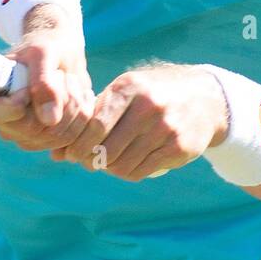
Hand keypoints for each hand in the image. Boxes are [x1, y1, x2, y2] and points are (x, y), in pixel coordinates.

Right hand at [0, 4, 93, 154]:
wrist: (60, 55)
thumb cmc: (44, 47)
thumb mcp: (43, 54)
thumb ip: (43, 82)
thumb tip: (50, 120)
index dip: (12, 106)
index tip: (28, 89)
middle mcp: (1, 120)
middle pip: (30, 130)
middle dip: (56, 100)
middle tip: (61, 75)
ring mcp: (22, 134)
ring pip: (54, 136)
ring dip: (73, 105)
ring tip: (70, 81)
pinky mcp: (44, 140)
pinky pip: (69, 139)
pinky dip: (81, 115)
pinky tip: (78, 95)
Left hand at [50, 64, 228, 181]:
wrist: (204, 98)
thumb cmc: (152, 94)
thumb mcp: (125, 92)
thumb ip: (93, 117)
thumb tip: (56, 154)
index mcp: (129, 88)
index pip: (95, 124)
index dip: (79, 145)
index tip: (71, 154)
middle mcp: (149, 106)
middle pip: (107, 147)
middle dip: (91, 160)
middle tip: (88, 162)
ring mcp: (166, 128)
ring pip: (123, 164)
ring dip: (110, 168)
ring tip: (108, 162)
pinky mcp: (179, 147)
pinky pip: (142, 171)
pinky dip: (129, 172)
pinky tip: (128, 164)